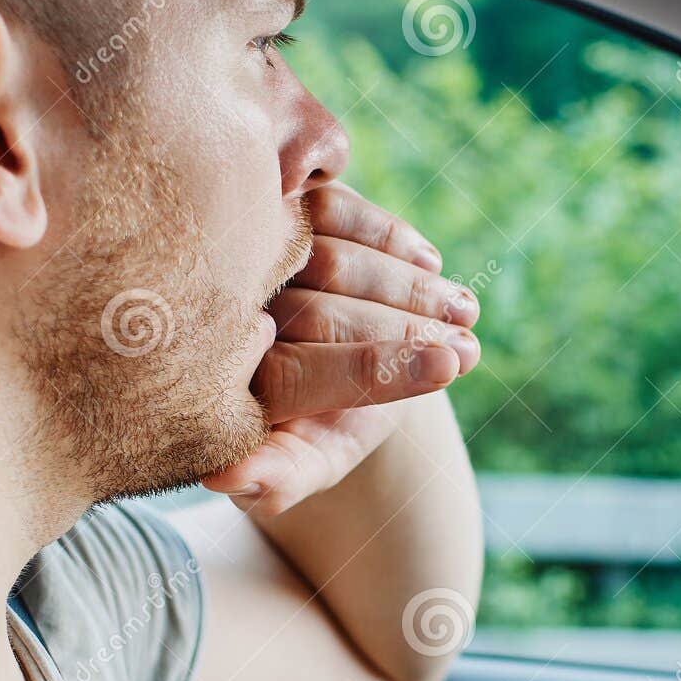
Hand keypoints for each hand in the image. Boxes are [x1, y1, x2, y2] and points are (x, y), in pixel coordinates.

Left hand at [202, 185, 480, 515]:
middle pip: (320, 314)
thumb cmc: (320, 421)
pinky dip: (390, 234)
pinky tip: (431, 262)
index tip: (451, 369)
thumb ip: (280, 476)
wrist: (328, 358)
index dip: (383, 371)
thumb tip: (227, 479)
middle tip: (469, 352)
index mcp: (211, 379)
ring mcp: (237, 249)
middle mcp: (210, 310)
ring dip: (411, 286)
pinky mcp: (265, 200)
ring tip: (466, 312)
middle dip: (406, 332)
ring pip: (331, 258)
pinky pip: (333, 208)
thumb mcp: (312, 459)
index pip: (298, 374)